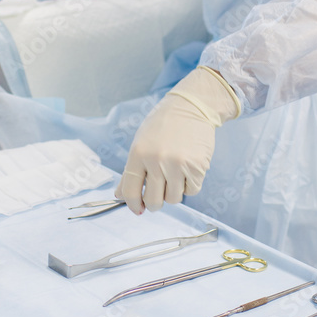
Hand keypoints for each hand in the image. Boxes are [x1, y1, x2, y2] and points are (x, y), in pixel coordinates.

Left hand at [115, 66, 239, 213]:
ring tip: (175, 175)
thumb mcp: (140, 143)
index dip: (133, 205)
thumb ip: (130, 171)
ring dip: (174, 192)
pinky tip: (188, 169)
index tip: (138, 209)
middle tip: (159, 196)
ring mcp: (178, 164)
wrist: (191, 106)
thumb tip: (119, 196)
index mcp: (138, 154)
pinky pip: (192, 190)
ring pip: (174, 199)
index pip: (130, 191)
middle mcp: (156, 160)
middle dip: (155, 203)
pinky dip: (190, 185)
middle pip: (153, 201)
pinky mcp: (197, 167)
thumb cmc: (163, 126)